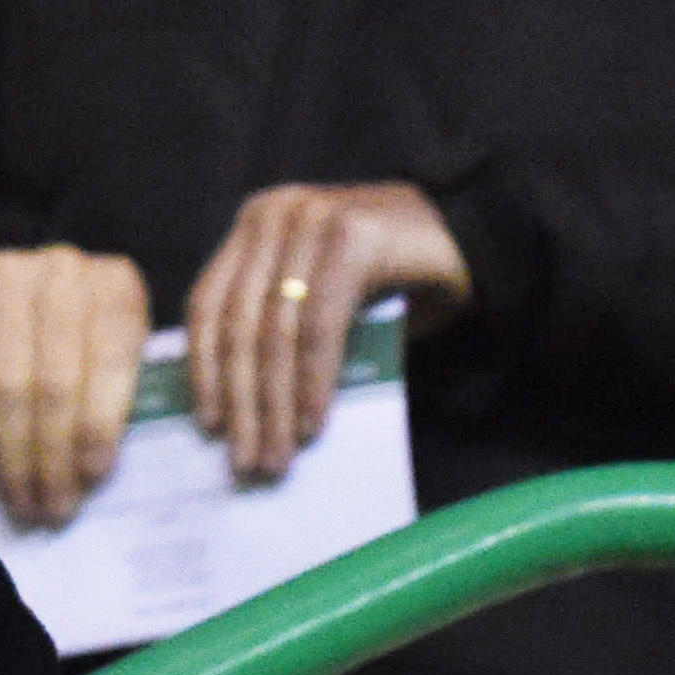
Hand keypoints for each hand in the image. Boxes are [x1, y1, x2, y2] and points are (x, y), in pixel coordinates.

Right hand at [0, 246, 152, 529]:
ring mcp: (0, 273)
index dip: (101, 422)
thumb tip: (90, 473)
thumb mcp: (106, 366)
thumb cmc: (69, 350)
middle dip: (53, 455)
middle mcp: (59, 267)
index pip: (111, 356)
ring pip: (8, 383)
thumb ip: (109, 403)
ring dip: (14, 455)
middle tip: (51, 507)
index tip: (91, 477)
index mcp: (115, 283)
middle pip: (56, 378)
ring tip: (21, 499)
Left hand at [185, 183, 469, 480]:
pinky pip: (321, 323)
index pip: (208, 302)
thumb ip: (280, 331)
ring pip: (277, 328)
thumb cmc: (390, 277)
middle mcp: (273, 213)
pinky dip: (314, 379)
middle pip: (238, 321)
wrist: (471, 236)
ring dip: (275, 403)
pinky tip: (315, 421)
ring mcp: (310, 218)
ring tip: (280, 455)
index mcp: (254, 226)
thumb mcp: (319, 296)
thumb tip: (242, 411)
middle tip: (247, 461)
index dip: (203, 368)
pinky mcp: (351, 236)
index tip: (207, 426)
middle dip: (242, 401)